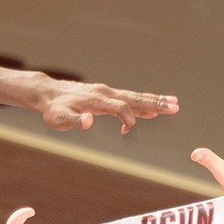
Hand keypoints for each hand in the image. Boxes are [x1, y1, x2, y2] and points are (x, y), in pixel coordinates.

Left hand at [35, 80, 178, 133]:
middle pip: (134, 98)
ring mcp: (107, 93)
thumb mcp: (58, 118)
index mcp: (96, 99)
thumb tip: (88, 121)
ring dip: (154, 101)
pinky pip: (128, 98)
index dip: (127, 119)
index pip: (120, 107)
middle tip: (175, 106)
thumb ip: (73, 120)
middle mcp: (105, 93)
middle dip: (155, 103)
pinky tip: (153, 107)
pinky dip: (143, 101)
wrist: (48, 93)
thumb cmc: (53, 109)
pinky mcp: (106, 95)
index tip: (126, 131)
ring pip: (134, 96)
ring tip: (173, 103)